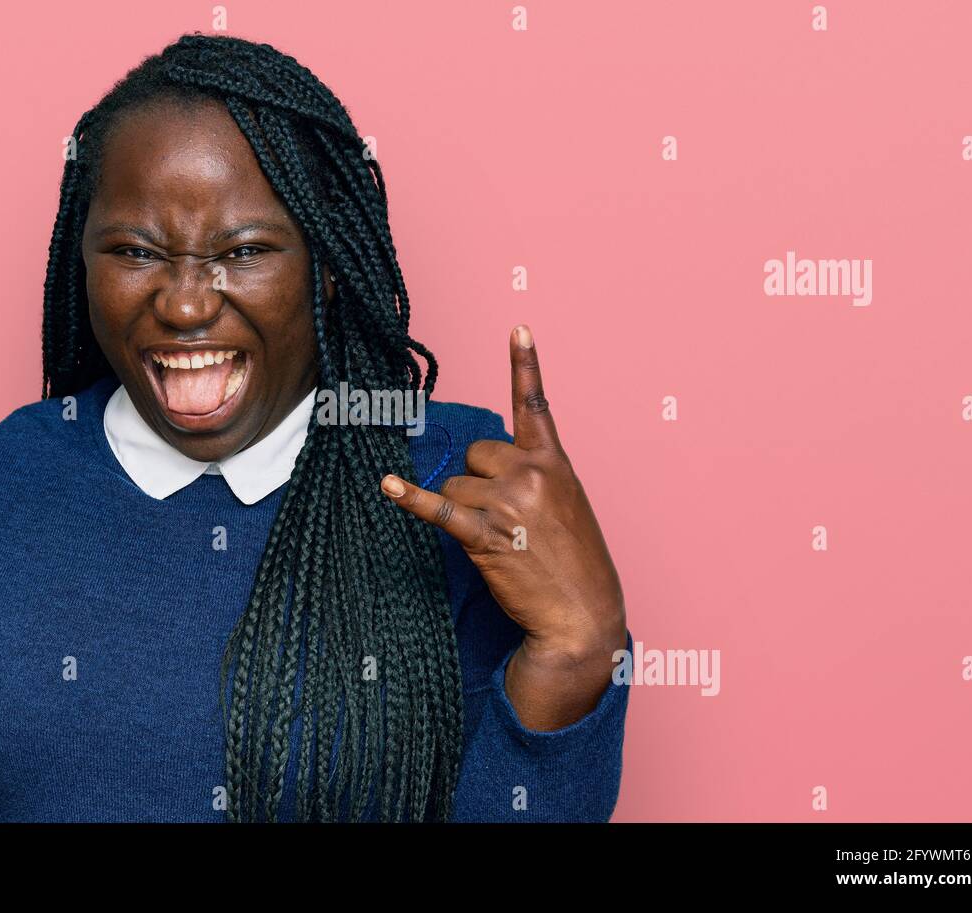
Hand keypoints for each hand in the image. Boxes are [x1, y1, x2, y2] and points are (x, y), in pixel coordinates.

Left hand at [380, 325, 625, 727]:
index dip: (525, 365)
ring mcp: (507, 502)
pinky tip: (388, 487)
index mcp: (555, 463)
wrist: (582, 615)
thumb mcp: (568, 507)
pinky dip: (410, 499)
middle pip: (475, 452)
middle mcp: (531, 473)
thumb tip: (486, 468)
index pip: (535, 405)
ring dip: (463, 511)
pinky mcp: (484, 534)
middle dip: (478, 481)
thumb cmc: (575, 565)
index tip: (519, 328)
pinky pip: (437, 508)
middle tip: (503, 519)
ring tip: (497, 543)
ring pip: (454, 484)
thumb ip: (536, 476)